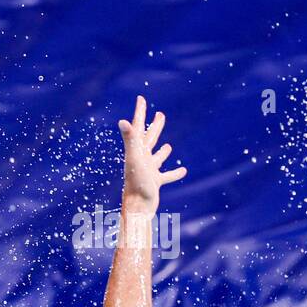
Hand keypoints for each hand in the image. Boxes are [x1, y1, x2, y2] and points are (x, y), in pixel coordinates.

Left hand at [117, 96, 185, 214]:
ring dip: (161, 150)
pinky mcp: (155, 183)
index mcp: (137, 150)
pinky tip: (183, 171)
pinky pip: (167, 176)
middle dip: (154, 126)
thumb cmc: (137, 183)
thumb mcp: (135, 158)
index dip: (140, 112)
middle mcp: (141, 159)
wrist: (138, 207)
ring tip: (168, 145)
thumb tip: (123, 121)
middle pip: (149, 139)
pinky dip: (174, 173)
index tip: (142, 99)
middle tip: (160, 114)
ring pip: (156, 157)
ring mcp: (148, 171)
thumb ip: (130, 139)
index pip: (138, 127)